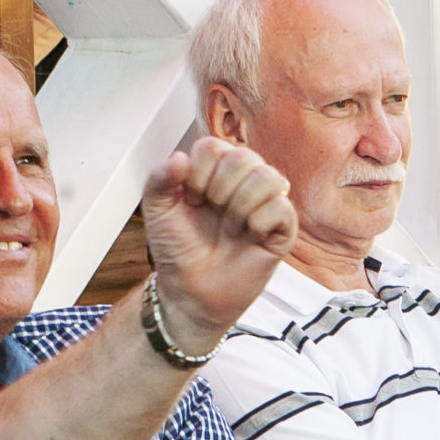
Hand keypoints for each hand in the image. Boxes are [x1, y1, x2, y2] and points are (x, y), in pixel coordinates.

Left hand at [142, 137, 295, 350]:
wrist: (191, 292)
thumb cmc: (178, 252)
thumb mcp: (157, 213)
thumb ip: (158, 181)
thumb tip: (179, 158)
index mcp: (213, 173)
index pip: (213, 146)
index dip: (199, 172)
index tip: (190, 199)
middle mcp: (241, 183)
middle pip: (243, 156)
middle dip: (220, 187)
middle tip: (211, 211)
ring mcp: (264, 204)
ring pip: (268, 177)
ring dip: (241, 204)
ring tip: (231, 226)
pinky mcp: (281, 229)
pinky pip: (283, 208)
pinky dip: (261, 221)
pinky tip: (249, 235)